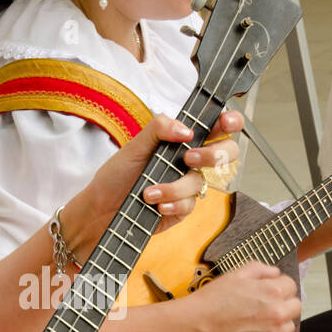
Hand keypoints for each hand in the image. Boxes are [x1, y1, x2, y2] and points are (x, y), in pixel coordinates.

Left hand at [65, 109, 242, 258]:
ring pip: (200, 182)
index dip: (229, 121)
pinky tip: (155, 206)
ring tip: (149, 192)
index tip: (225, 122)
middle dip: (213, 155)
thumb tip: (185, 130)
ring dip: (174, 187)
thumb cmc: (117, 175)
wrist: (101, 210)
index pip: (215, 126)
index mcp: (181, 140)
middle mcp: (189, 161)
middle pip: (226, 153)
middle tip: (188, 158)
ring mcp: (188, 186)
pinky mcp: (183, 208)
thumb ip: (159, 129)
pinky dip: (172, 204)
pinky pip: (190, 205)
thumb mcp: (134, 145)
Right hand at [183, 261, 300, 331]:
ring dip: (280, 320)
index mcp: (272, 292)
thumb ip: (261, 269)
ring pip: (289, 326)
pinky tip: (250, 329)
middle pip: (296, 306)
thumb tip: (274, 273)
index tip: (270, 287)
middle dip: (285, 302)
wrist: (197, 324)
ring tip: (262, 317)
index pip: (291, 286)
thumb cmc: (213, 297)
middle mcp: (277, 313)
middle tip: (268, 302)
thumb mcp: (236, 273)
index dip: (279, 285)